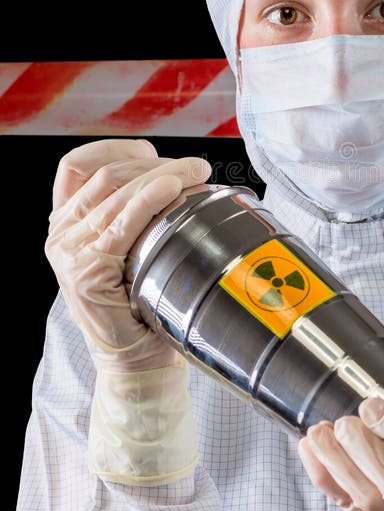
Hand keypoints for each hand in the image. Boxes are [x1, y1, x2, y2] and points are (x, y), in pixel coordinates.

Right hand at [45, 138, 211, 372]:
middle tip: (195, 166)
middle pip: (107, 175)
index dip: (115, 148)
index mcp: (67, 223)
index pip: (79, 164)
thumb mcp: (132, 249)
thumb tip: (177, 173)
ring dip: (163, 175)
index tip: (152, 151)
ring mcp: (68, 252)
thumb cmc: (144, 304)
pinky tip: (173, 189)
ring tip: (196, 172)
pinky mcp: (84, 270)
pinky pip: (122, 222)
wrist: (138, 361)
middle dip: (155, 163)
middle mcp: (60, 234)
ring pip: (116, 192)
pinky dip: (149, 199)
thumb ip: (134, 214)